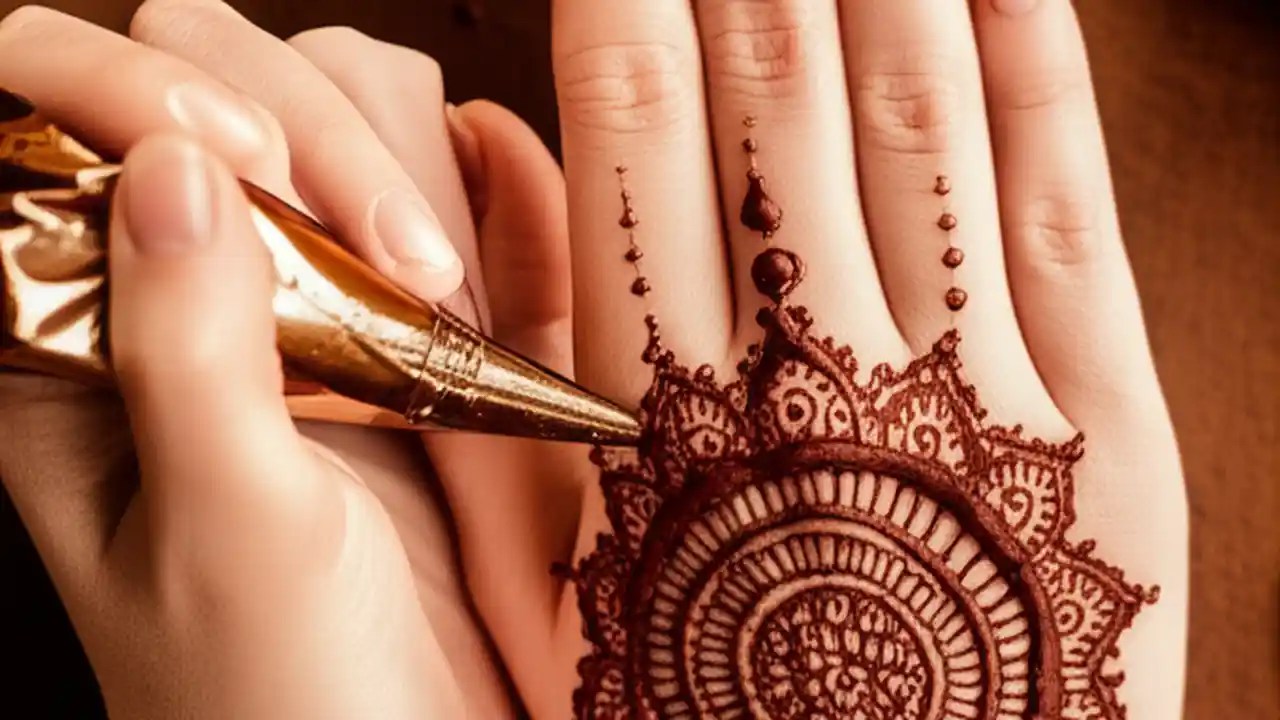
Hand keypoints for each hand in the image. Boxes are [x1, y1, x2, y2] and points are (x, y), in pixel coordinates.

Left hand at [0, 2, 574, 716]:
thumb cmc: (281, 696)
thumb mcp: (225, 534)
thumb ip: (184, 350)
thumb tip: (170, 164)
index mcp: (69, 353)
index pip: (37, 136)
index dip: (124, 95)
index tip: (246, 160)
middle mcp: (175, 309)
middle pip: (197, 92)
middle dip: (305, 133)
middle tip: (393, 252)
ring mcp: (293, 308)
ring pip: (324, 123)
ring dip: (396, 171)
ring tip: (443, 292)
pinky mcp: (391, 329)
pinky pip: (424, 199)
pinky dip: (470, 201)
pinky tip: (485, 285)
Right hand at [464, 1, 1187, 717]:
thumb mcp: (560, 613)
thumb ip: (500, 429)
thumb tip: (473, 243)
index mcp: (670, 417)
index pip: (632, 137)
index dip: (623, 4)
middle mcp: (819, 379)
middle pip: (772, 100)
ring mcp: (982, 393)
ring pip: (917, 125)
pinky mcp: (1112, 431)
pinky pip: (1068, 210)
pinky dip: (1043, 75)